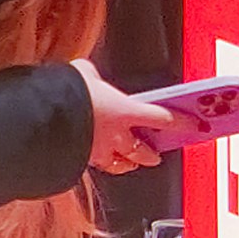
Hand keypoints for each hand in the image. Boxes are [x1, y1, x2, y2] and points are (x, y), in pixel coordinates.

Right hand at [79, 70, 206, 175]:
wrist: (42, 119)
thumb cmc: (68, 96)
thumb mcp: (81, 74)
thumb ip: (90, 74)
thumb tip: (86, 71)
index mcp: (126, 112)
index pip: (164, 119)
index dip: (184, 122)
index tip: (197, 125)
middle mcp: (117, 136)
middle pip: (144, 151)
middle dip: (152, 153)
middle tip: (157, 152)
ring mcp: (98, 151)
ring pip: (121, 164)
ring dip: (129, 163)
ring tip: (130, 163)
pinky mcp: (81, 160)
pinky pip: (96, 165)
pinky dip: (100, 163)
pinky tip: (96, 160)